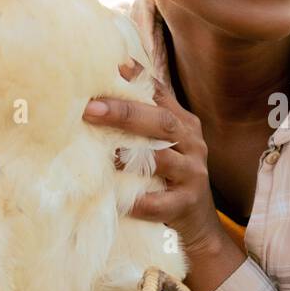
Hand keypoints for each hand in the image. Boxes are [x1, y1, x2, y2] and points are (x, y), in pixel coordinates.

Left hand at [82, 81, 227, 262]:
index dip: (137, 79)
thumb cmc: (170, 178)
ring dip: (132, 156)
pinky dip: (137, 201)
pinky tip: (115, 198)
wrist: (199, 225)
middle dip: (125, 113)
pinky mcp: (186, 204)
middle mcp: (193, 144)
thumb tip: (103, 84)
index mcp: (184, 124)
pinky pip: (159, 203)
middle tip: (90, 108)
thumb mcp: (164, 144)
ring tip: (104, 151)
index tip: (111, 65)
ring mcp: (193, 174)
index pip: (160, 95)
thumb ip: (142, 119)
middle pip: (162, 122)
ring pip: (163, 160)